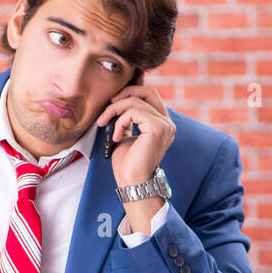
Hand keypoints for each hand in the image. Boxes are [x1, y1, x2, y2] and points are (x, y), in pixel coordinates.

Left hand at [96, 72, 175, 187]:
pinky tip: (115, 136)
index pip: (150, 95)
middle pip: (148, 91)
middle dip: (125, 93)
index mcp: (161, 124)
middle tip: (108, 104)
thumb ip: (128, 118)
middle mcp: (167, 123)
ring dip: (115, 110)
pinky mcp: (158, 128)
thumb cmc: (127, 164)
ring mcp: (164, 125)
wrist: (131, 182)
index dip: (132, 90)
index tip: (113, 100)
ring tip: (104, 123)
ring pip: (136, 101)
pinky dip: (120, 121)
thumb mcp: (125, 134)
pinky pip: (134, 112)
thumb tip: (119, 100)